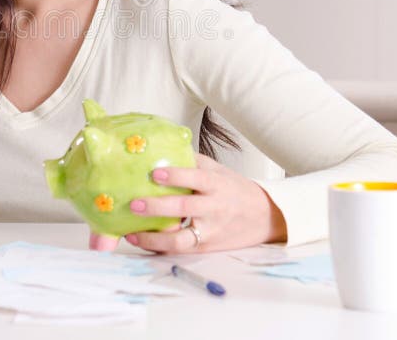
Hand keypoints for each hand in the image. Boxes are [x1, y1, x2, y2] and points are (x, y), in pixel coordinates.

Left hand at [122, 153, 287, 252]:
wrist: (265, 216)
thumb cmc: (234, 189)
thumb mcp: (218, 170)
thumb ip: (193, 161)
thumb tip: (162, 146)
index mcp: (217, 184)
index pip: (196, 178)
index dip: (176, 176)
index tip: (154, 173)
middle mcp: (214, 208)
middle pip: (184, 208)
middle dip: (157, 207)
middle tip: (134, 204)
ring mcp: (210, 230)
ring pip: (181, 239)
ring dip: (154, 238)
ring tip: (131, 234)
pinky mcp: (207, 247)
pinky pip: (182, 250)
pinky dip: (161, 248)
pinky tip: (143, 243)